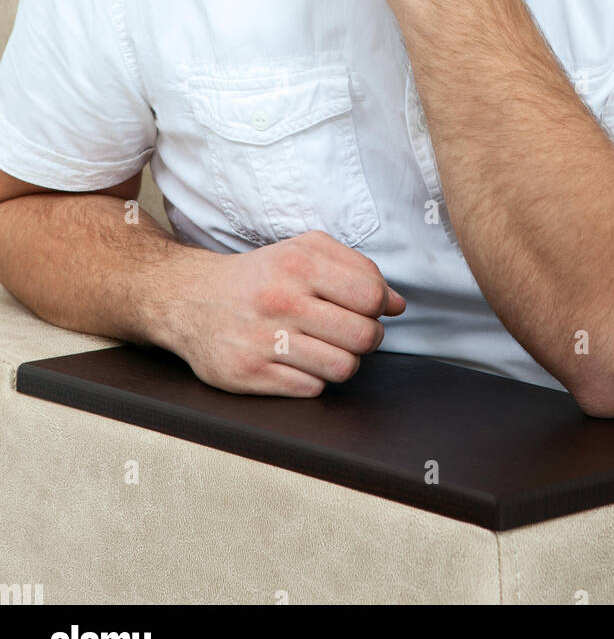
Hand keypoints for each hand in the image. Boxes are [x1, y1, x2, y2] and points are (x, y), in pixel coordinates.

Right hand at [164, 229, 406, 395]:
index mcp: (299, 263)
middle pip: (363, 336)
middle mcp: (281, 300)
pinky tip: (297, 361)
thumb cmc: (259, 275)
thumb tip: (398, 304)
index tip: (369, 308)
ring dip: (342, 361)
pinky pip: (311, 388)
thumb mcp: (304, 250)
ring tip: (325, 347)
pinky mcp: (248, 374)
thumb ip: (357, 268)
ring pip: (342, 367)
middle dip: (367, 338)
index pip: (371, 296)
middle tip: (351, 332)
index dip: (380, 306)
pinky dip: (312, 378)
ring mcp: (263, 340)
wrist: (190, 299)